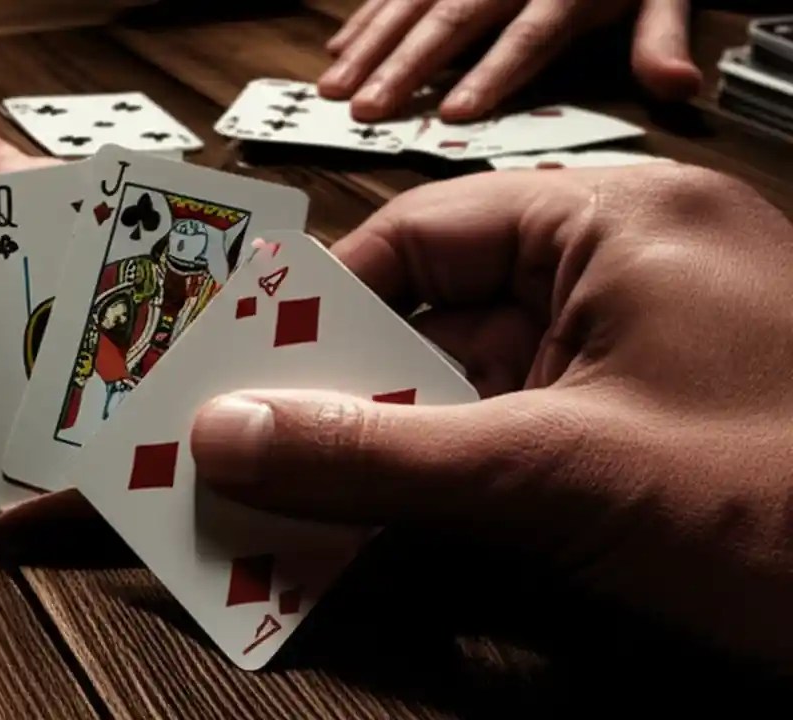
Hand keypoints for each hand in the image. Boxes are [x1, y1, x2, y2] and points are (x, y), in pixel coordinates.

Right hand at [187, 165, 792, 667]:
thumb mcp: (566, 473)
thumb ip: (388, 453)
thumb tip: (241, 435)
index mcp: (611, 223)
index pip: (420, 236)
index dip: (316, 304)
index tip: (236, 369)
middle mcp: (616, 280)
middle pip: (430, 322)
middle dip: (337, 396)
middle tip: (238, 451)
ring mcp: (630, 367)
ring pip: (462, 396)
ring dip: (381, 454)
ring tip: (284, 504)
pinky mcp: (637, 443)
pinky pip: (503, 452)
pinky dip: (439, 492)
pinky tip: (373, 534)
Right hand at [318, 0, 702, 121]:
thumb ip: (659, 37)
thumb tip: (679, 86)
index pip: (527, 35)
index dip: (492, 73)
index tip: (456, 112)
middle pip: (453, 20)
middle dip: (405, 66)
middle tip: (367, 109)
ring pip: (411, 3)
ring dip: (369, 46)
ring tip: (335, 88)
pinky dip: (364, 17)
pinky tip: (338, 47)